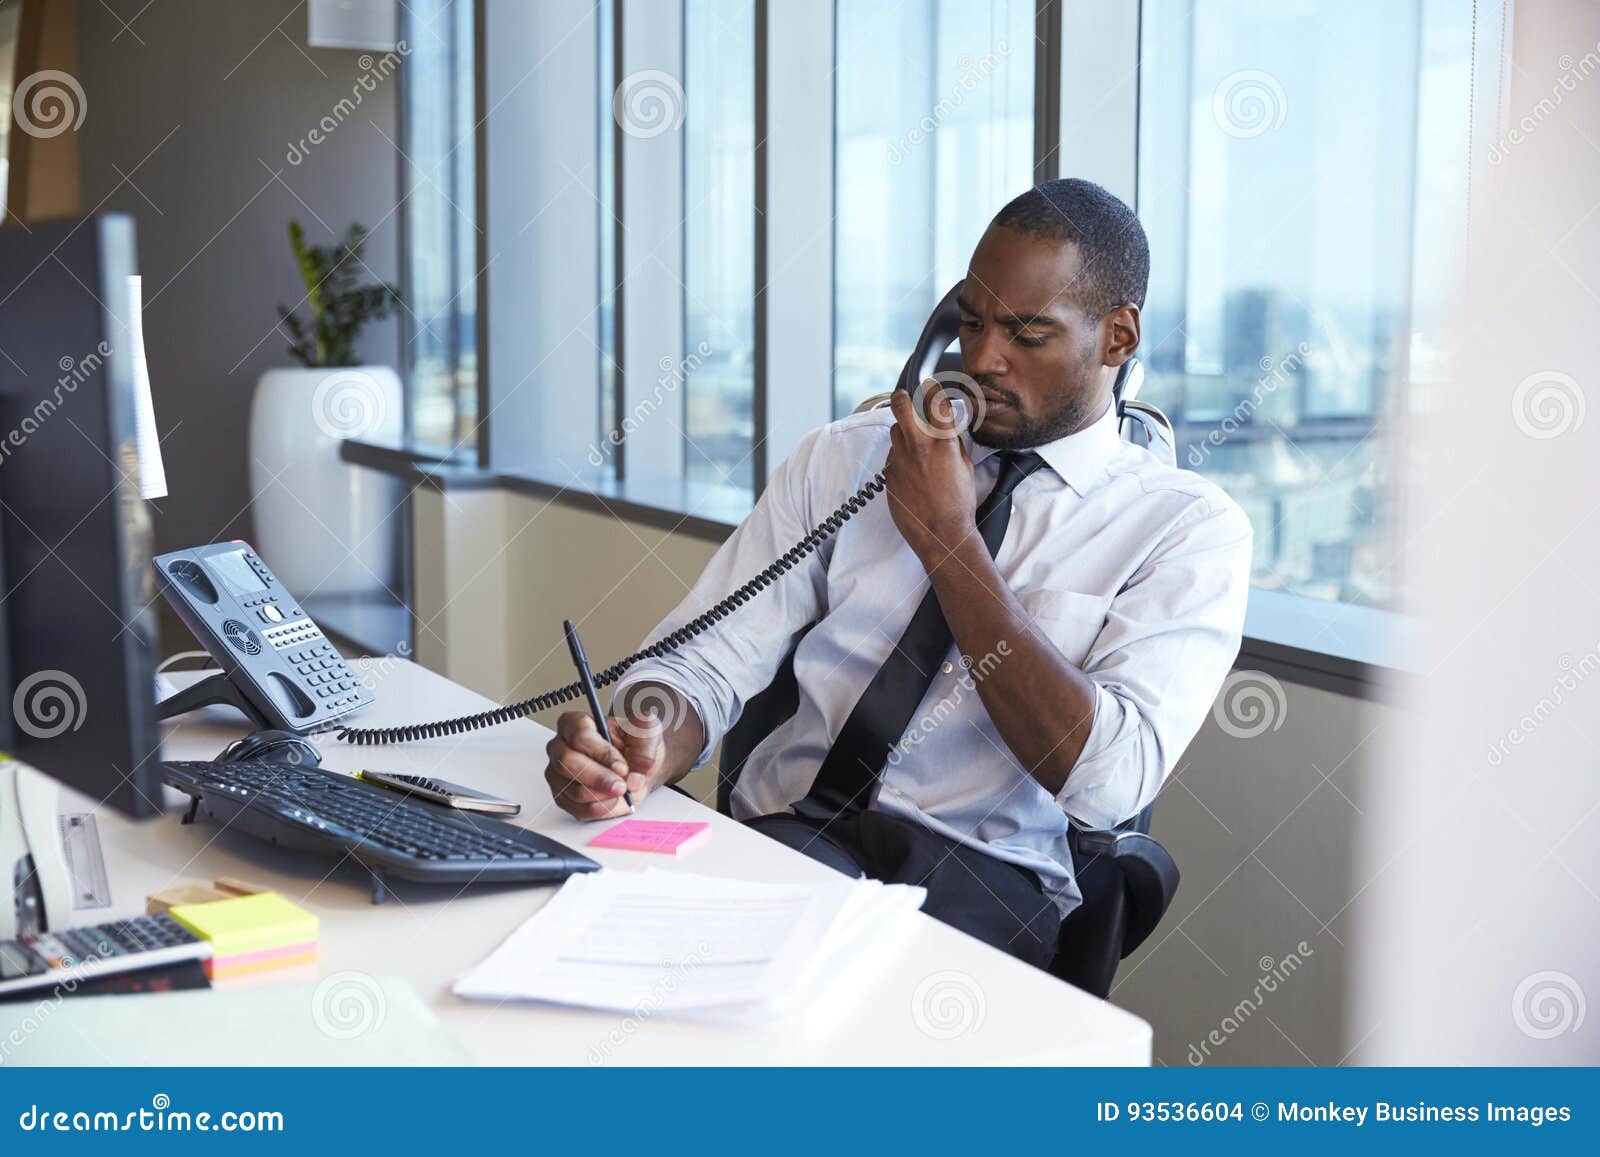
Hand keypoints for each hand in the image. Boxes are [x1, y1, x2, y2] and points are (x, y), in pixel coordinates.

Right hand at [543, 710, 664, 820]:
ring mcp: (558, 775)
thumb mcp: (646, 731)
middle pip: (567, 763)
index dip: (601, 753)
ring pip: (574, 790)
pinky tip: (614, 799)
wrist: (636, 765)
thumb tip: (637, 772)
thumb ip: (644, 745)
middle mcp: (560, 748)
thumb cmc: (634, 742)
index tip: (621, 766)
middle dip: (599, 778)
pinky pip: (578, 809)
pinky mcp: (564, 798)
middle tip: (622, 785)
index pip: (578, 736)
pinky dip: (601, 808)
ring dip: (603, 794)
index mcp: (574, 724)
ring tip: (622, 789)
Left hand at [885, 385, 977, 566]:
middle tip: (902, 397)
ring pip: (894, 432)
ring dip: (902, 433)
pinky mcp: (889, 475)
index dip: (931, 388)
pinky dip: (900, 459)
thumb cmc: (958, 504)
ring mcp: (901, 460)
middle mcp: (919, 447)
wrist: (940, 532)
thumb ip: (954, 445)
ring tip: (913, 445)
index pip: (935, 403)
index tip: (928, 383)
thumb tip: (947, 432)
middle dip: (900, 397)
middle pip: (901, 407)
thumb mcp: (966, 468)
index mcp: (943, 443)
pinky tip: (911, 473)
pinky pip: (892, 458)